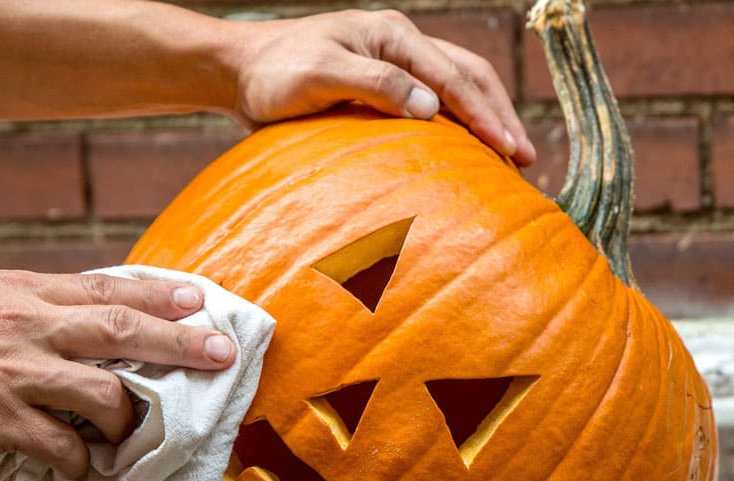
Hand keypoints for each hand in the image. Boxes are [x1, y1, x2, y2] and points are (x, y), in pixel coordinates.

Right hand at [0, 270, 235, 478]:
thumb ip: (42, 304)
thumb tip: (102, 311)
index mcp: (24, 293)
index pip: (106, 288)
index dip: (158, 294)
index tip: (199, 300)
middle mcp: (27, 328)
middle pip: (120, 330)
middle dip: (179, 342)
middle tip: (221, 353)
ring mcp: (13, 375)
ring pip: (101, 393)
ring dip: (128, 417)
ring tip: (132, 430)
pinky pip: (59, 445)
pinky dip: (80, 458)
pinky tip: (82, 463)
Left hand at [232, 10, 534, 165]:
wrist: (243, 72)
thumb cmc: (276, 73)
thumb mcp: (321, 73)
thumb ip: (376, 84)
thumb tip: (432, 108)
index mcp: (393, 35)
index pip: (453, 77)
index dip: (484, 115)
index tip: (510, 148)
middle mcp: (401, 43)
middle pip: (468, 75)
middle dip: (499, 114)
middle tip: (525, 157)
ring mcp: (395, 63)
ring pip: (457, 85)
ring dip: (485, 116)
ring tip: (509, 153)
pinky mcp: (384, 85)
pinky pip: (434, 100)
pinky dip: (458, 122)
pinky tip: (467, 148)